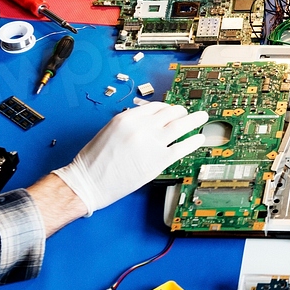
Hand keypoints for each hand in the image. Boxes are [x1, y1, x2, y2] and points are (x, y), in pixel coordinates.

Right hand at [54, 103, 208, 213]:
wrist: (87, 183)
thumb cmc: (93, 161)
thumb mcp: (109, 131)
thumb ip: (131, 124)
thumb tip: (150, 123)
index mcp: (127, 118)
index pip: (155, 106)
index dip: (167, 108)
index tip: (172, 110)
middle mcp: (141, 127)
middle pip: (170, 113)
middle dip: (181, 112)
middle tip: (188, 113)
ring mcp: (151, 143)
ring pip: (180, 126)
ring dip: (194, 120)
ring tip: (202, 117)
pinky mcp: (158, 161)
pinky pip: (181, 147)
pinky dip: (193, 142)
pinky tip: (199, 139)